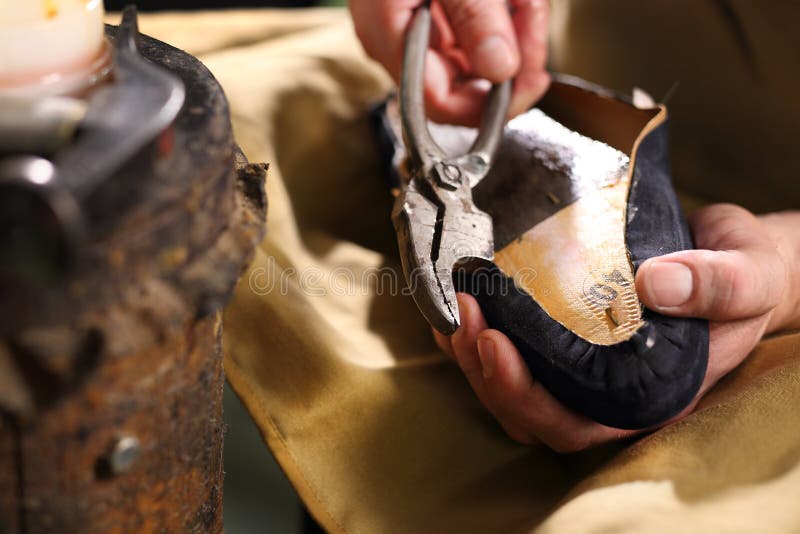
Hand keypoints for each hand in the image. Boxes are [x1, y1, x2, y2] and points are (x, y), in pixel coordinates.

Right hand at [349, 0, 550, 124]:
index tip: (529, 80)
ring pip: (473, 58)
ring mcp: (412, 25)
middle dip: (510, 58)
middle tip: (535, 20)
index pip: (440, 103)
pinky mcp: (430, 11)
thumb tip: (502, 70)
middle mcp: (397, 39)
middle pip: (462, 83)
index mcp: (389, 34)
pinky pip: (470, 31)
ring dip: (511, 32)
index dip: (488, 103)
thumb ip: (475, 17)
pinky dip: (499, 16)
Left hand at [434, 204, 799, 451]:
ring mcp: (581, 362)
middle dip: (484, 369)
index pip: (575, 422)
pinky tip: (460, 297)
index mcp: (647, 394)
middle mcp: (605, 388)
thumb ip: (718, 284)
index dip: (525, 394)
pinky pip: (514, 346)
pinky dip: (478, 329)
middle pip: (528, 409)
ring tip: (454, 306)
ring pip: (510, 384)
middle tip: (463, 316)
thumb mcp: (749, 275)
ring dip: (471, 352)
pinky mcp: (565, 331)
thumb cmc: (746, 274)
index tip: (494, 342)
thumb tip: (654, 284)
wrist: (734, 255)